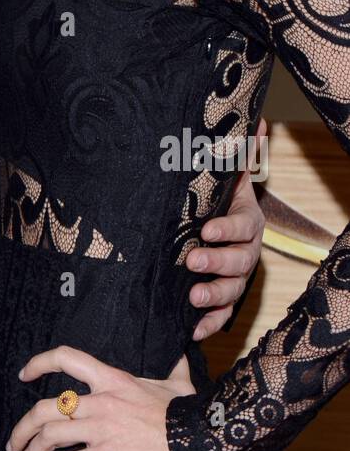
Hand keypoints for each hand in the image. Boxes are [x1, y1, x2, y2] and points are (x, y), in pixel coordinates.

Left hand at [7, 345, 196, 450]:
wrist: (201, 440)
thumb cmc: (189, 413)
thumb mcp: (178, 383)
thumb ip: (174, 367)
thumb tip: (182, 350)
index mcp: (112, 378)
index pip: (66, 359)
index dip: (39, 363)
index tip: (24, 375)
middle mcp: (100, 401)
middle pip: (44, 407)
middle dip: (22, 427)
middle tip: (14, 441)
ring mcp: (100, 429)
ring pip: (49, 436)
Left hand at [187, 116, 266, 340]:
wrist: (216, 228)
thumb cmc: (216, 200)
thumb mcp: (225, 178)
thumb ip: (238, 154)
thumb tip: (259, 119)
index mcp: (245, 222)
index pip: (241, 227)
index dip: (226, 230)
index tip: (205, 229)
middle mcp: (245, 252)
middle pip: (239, 262)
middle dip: (217, 263)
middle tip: (192, 261)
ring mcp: (236, 278)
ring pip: (232, 291)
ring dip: (214, 297)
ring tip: (192, 296)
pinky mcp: (223, 300)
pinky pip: (222, 316)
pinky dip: (209, 324)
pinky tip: (192, 330)